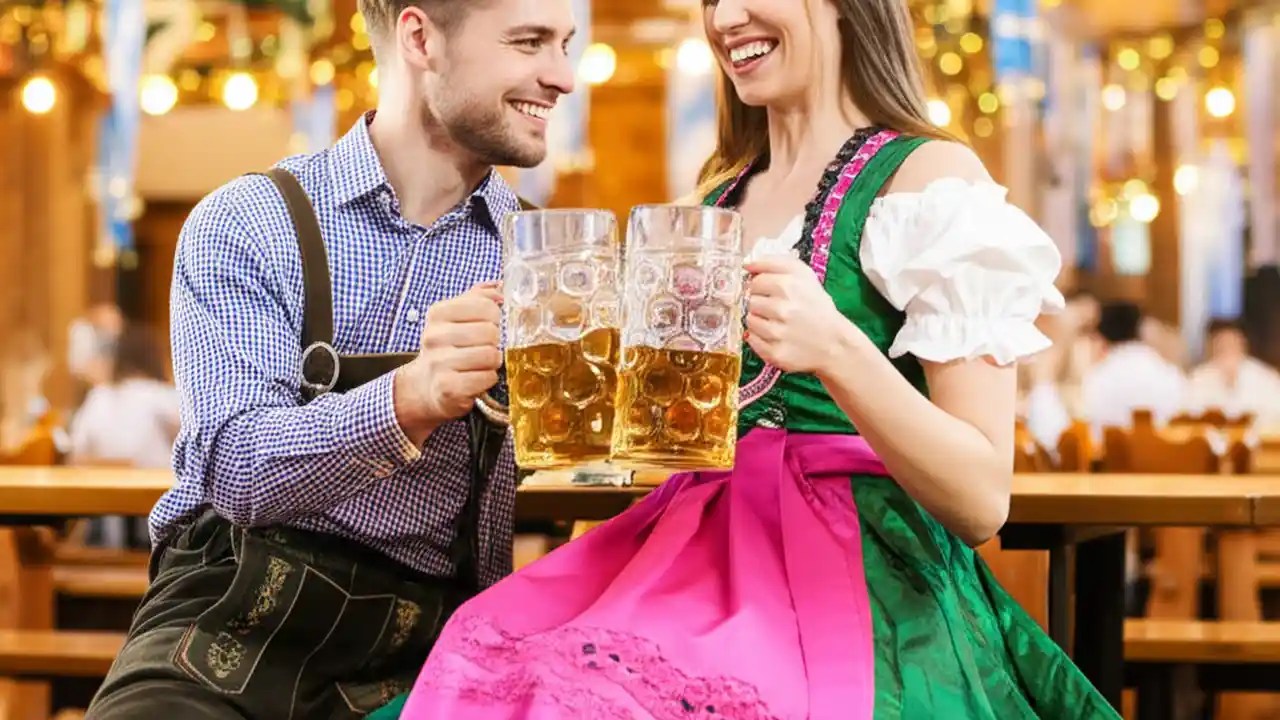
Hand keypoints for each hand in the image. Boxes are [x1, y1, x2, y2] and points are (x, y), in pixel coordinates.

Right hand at [394, 282, 502, 444]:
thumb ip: (478, 298)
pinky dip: (489, 379)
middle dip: (495, 342)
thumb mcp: (457, 317)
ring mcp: (439, 363)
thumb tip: (498, 287)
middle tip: (484, 348)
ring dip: (493, 361)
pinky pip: (487, 377)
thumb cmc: (448, 348)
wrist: (427, 386)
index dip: (495, 317)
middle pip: (490, 331)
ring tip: (481, 364)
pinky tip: (477, 378)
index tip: (487, 326)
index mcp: (438, 313)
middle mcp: (434, 336)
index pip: (485, 306)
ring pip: (490, 355)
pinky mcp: (447, 387)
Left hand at [743, 256, 857, 375]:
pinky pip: (751, 339)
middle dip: (761, 303)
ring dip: (759, 320)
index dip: (762, 286)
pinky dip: (759, 337)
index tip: (771, 292)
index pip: (756, 281)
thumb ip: (775, 263)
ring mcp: (777, 333)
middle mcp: (782, 309)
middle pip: (750, 300)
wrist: (833, 343)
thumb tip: (747, 264)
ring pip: (749, 320)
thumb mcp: (805, 276)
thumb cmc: (817, 307)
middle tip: (777, 309)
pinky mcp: (774, 353)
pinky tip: (775, 336)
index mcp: (789, 286)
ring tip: (777, 323)